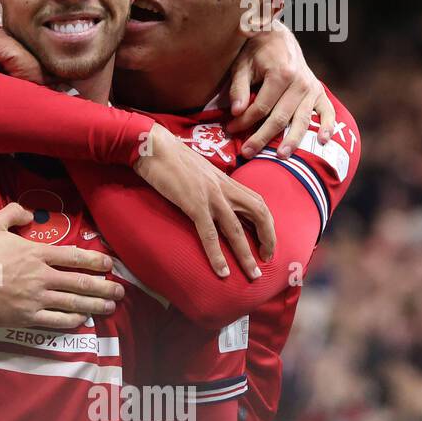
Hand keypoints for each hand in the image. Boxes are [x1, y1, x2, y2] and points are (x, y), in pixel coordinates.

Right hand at [0, 203, 121, 328]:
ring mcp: (36, 299)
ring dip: (95, 305)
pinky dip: (72, 320)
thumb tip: (29, 212)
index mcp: (36, 253)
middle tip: (120, 290)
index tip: (110, 265)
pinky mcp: (27, 317)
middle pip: (81, 282)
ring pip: (73, 302)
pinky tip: (82, 319)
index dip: (96, 260)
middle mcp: (42, 277)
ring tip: (109, 306)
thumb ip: (13, 213)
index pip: (75, 256)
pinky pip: (56, 321)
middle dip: (104, 287)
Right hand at [133, 124, 276, 276]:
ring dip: (246, 255)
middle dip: (268, 239)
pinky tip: (222, 271)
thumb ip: (210, 186)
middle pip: (258, 215)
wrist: (153, 146)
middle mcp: (224, 188)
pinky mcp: (194, 204)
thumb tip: (212, 200)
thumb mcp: (198, 171)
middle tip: (266, 261)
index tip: (267, 243)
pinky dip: (217, 255)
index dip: (267, 225)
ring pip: (236, 230)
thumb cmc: (170, 158)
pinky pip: (210, 234)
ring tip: (252, 274)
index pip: (257, 203)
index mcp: (226, 181)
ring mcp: (211, 197)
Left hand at [225, 24, 333, 158]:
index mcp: (281, 74)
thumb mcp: (242, 65)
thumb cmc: (256, 52)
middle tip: (247, 153)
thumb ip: (239, 88)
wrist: (278, 36)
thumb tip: (237, 112)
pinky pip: (327, 111)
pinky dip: (327, 126)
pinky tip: (322, 141)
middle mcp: (300, 82)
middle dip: (262, 137)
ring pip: (302, 120)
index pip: (261, 107)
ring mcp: (312, 88)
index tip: (230, 129)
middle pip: (280, 117)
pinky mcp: (319, 92)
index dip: (244, 121)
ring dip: (292, 140)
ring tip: (281, 157)